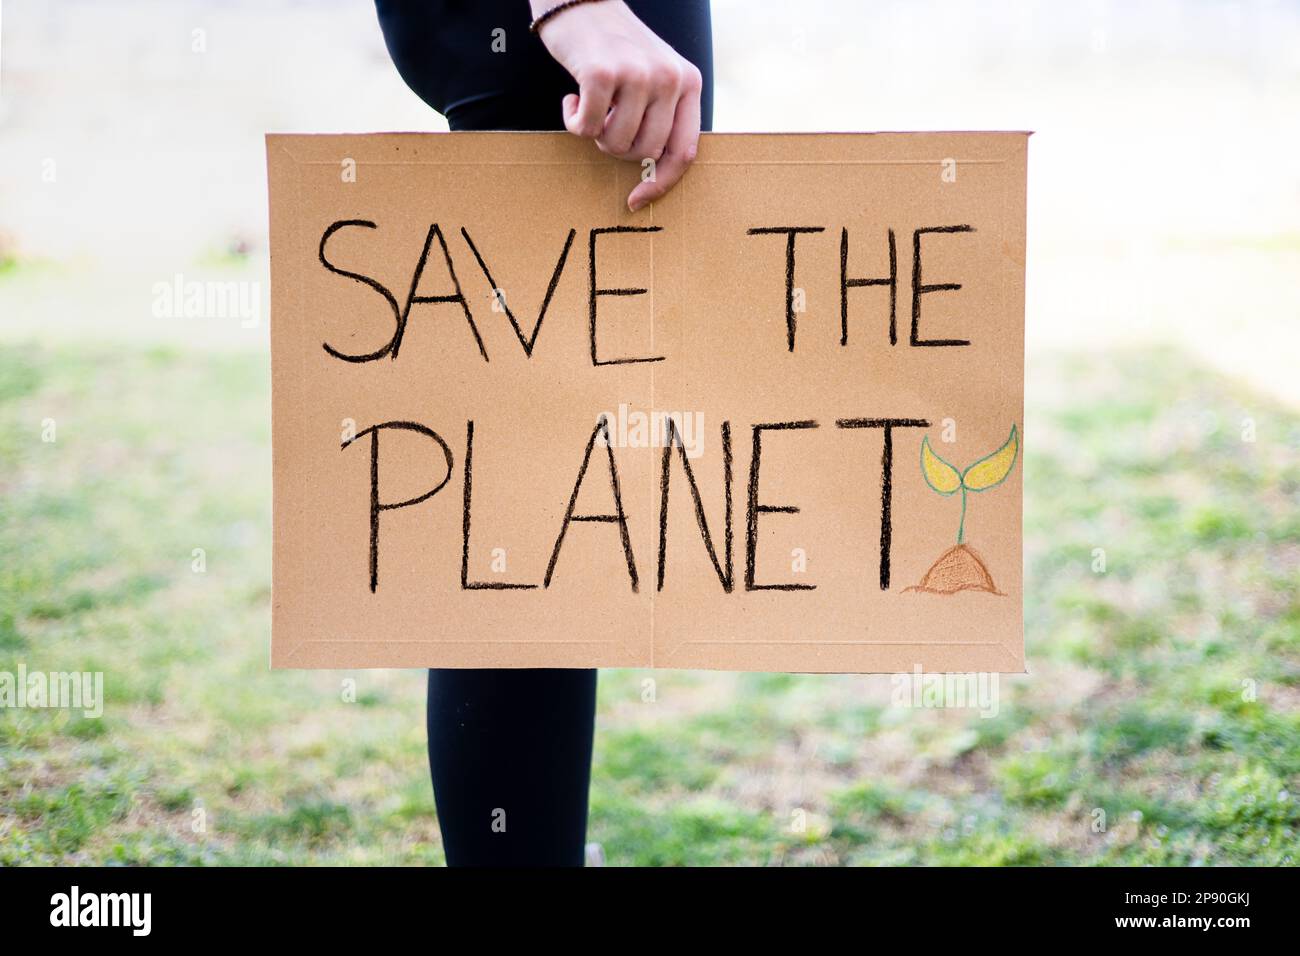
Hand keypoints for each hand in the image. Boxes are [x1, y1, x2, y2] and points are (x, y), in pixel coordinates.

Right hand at [531, 0, 702, 210]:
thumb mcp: (656, 76)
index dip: (661, 182)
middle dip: (619, 148)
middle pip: (645, 152)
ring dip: (595, 134)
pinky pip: (586, 129)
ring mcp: (638, 75)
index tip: (637, 199)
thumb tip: (654, 177)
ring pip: (616, 144)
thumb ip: (663, 116)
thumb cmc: (615, 49)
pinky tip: (571, 97)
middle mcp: (669, 77)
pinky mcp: (603, 74)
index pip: (684, 150)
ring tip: (591, 106)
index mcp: (689, 82)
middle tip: (604, 122)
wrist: (581, 2)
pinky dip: (572, 121)